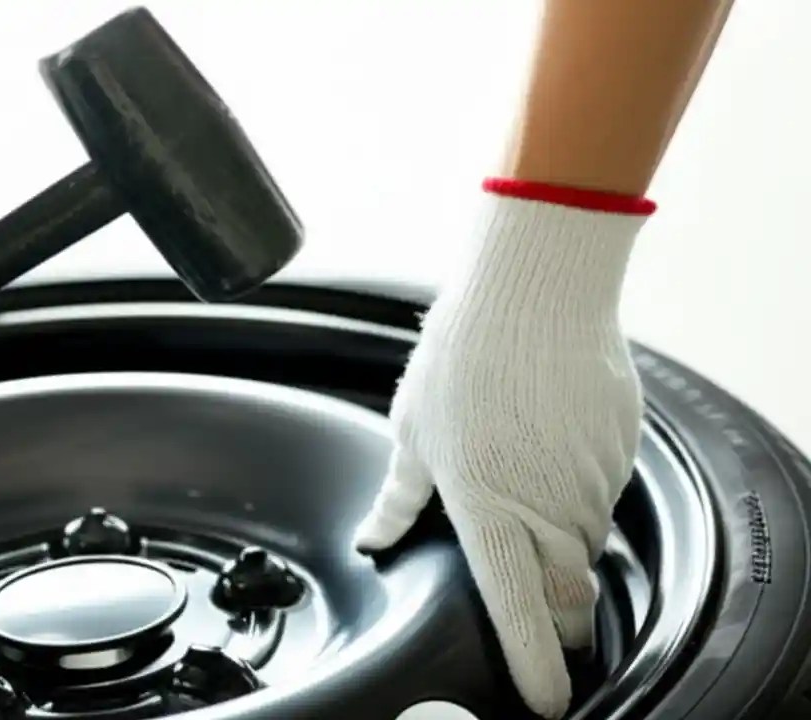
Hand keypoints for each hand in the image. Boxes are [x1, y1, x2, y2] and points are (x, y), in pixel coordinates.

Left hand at [353, 196, 645, 717]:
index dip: (533, 666)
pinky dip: (585, 502)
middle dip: (559, 624)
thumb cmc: (463, 354)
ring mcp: (591, 481)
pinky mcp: (621, 453)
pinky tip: (557, 460)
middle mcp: (546, 506)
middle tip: (552, 631)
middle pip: (565, 597)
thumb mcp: (413, 428)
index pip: (515, 610)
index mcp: (486, 508)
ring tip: (538, 517)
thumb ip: (401, 495)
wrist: (535, 290)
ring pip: (588, 549)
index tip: (547, 700)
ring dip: (569, 557)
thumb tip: (375, 535)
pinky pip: (607, 500)